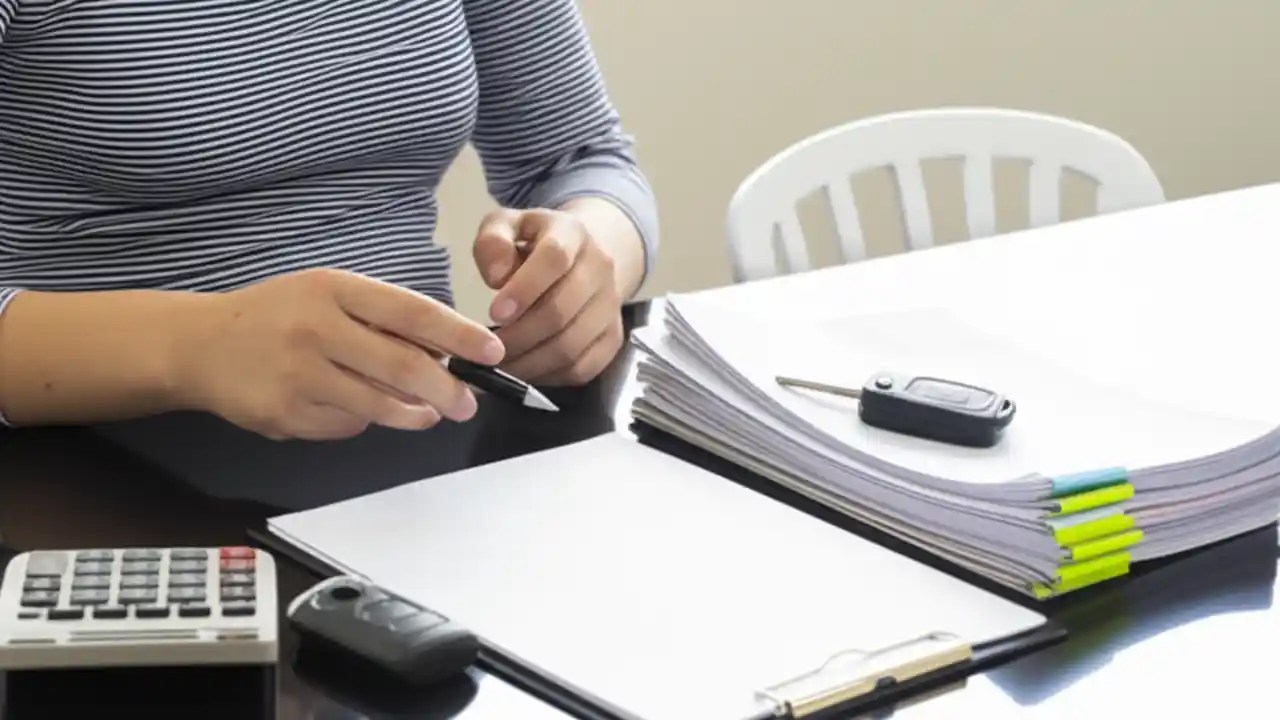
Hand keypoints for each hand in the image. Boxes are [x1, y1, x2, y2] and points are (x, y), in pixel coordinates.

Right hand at [171, 268, 504, 440]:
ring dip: (412, 414)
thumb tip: (446, 353)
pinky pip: (345, 426)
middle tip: (468, 404)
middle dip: (446, 390)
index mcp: (334, 289)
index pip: (411, 312)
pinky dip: (359, 421)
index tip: (491, 352)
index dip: (458, 335)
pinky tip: (343, 404)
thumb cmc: (278, 316)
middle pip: (402, 367)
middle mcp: (315, 328)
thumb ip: (382, 319)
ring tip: (426, 412)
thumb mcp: (328, 296)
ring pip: (378, 406)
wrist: (199, 344)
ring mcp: (297, 374)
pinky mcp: (284, 414)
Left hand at [472, 207, 624, 385]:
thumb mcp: (505, 226)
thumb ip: (493, 241)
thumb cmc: (532, 244)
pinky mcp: (612, 339)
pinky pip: (582, 368)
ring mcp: (611, 307)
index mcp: (572, 234)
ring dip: (529, 362)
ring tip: (499, 364)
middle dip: (518, 336)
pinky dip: (548, 377)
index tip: (493, 314)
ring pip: (571, 345)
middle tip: (487, 349)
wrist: (580, 258)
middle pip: (561, 311)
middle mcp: (601, 269)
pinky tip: (524, 371)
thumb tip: (497, 277)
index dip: (524, 289)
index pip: (555, 259)